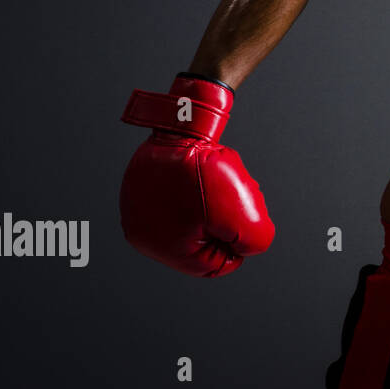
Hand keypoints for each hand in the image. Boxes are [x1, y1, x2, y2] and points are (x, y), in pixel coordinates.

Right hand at [119, 73, 274, 276]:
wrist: (183, 124)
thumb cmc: (209, 172)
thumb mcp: (247, 217)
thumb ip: (253, 242)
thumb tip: (245, 248)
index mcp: (159, 247)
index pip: (213, 264)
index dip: (236, 243)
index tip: (240, 216)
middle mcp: (140, 232)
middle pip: (202, 242)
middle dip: (224, 222)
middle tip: (229, 197)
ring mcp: (136, 208)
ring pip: (192, 220)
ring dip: (212, 205)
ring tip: (214, 184)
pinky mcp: (140, 187)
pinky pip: (178, 200)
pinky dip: (196, 190)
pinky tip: (200, 175)